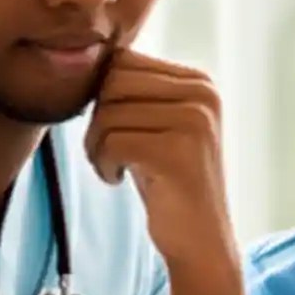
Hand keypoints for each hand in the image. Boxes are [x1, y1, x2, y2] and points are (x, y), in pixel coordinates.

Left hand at [86, 49, 233, 270]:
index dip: (104, 96)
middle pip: (114, 82)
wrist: (199, 241)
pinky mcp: (179, 152)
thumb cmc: (168, 182)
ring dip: (97, 145)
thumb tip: (90, 54)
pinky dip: (103, 163)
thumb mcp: (158, 126)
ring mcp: (195, 122)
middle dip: (97, 118)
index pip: (124, 62)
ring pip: (108, 112)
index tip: (117, 133)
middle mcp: (204, 96)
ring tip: (114, 167)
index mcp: (201, 83)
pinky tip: (117, 179)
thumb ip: (137, 90)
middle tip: (107, 153)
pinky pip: (112, 141)